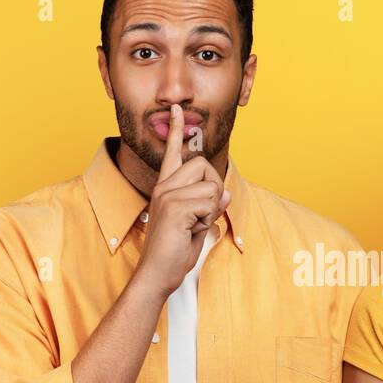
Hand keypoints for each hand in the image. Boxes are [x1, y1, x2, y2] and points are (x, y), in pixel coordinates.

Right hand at [134, 103, 231, 298]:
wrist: (157, 273)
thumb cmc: (174, 251)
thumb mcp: (196, 224)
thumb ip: (208, 206)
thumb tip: (224, 193)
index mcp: (166, 187)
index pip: (173, 153)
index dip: (177, 130)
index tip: (177, 108)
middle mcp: (164, 186)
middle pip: (204, 166)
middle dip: (212, 190)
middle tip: (199, 215)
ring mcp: (168, 194)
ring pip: (211, 187)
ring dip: (210, 211)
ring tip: (192, 226)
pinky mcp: (175, 206)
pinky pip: (210, 203)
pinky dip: (208, 220)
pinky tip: (190, 231)